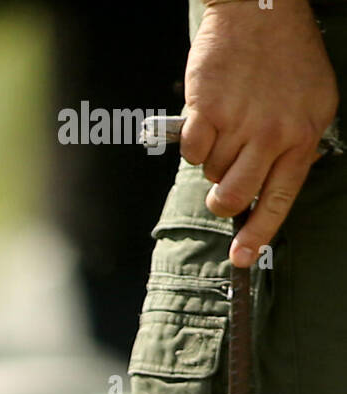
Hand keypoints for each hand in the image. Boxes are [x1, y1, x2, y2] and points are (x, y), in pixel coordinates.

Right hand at [181, 0, 337, 266]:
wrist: (261, 8)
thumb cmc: (285, 56)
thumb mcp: (311, 103)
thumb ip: (294, 146)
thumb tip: (268, 191)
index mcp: (303, 135)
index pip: (280, 200)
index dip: (258, 235)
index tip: (241, 258)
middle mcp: (274, 133)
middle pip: (234, 196)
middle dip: (222, 198)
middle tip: (221, 186)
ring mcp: (240, 122)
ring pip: (211, 173)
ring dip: (212, 157)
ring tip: (226, 124)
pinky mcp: (207, 110)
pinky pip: (191, 152)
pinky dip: (193, 141)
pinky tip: (208, 116)